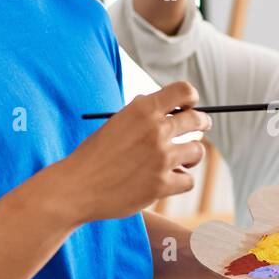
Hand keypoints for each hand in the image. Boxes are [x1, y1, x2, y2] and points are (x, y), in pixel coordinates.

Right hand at [62, 82, 211, 222]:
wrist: (76, 187)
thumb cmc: (93, 155)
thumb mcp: (115, 124)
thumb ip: (140, 115)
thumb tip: (164, 106)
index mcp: (142, 109)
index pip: (183, 91)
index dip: (191, 97)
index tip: (191, 105)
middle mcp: (156, 130)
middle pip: (197, 120)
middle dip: (202, 122)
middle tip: (202, 127)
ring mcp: (161, 158)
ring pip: (197, 152)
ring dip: (191, 156)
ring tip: (180, 160)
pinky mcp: (162, 184)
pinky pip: (188, 180)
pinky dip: (180, 181)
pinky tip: (167, 180)